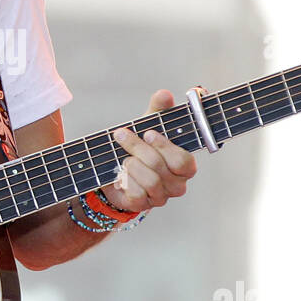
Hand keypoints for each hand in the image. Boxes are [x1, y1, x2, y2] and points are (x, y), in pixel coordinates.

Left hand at [105, 89, 196, 211]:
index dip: (165, 147)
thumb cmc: (140, 146)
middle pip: (161, 167)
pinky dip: (125, 181)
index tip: (148, 133)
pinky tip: (120, 174)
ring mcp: (161, 197)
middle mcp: (177, 184)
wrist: (115, 169)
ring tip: (122, 158)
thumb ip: (159, 110)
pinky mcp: (143, 206)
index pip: (184, 161)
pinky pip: (136, 195)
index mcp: (185, 166)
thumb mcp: (148, 125)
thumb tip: (165, 94)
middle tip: (122, 135)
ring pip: (150, 182)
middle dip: (138, 148)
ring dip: (131, 165)